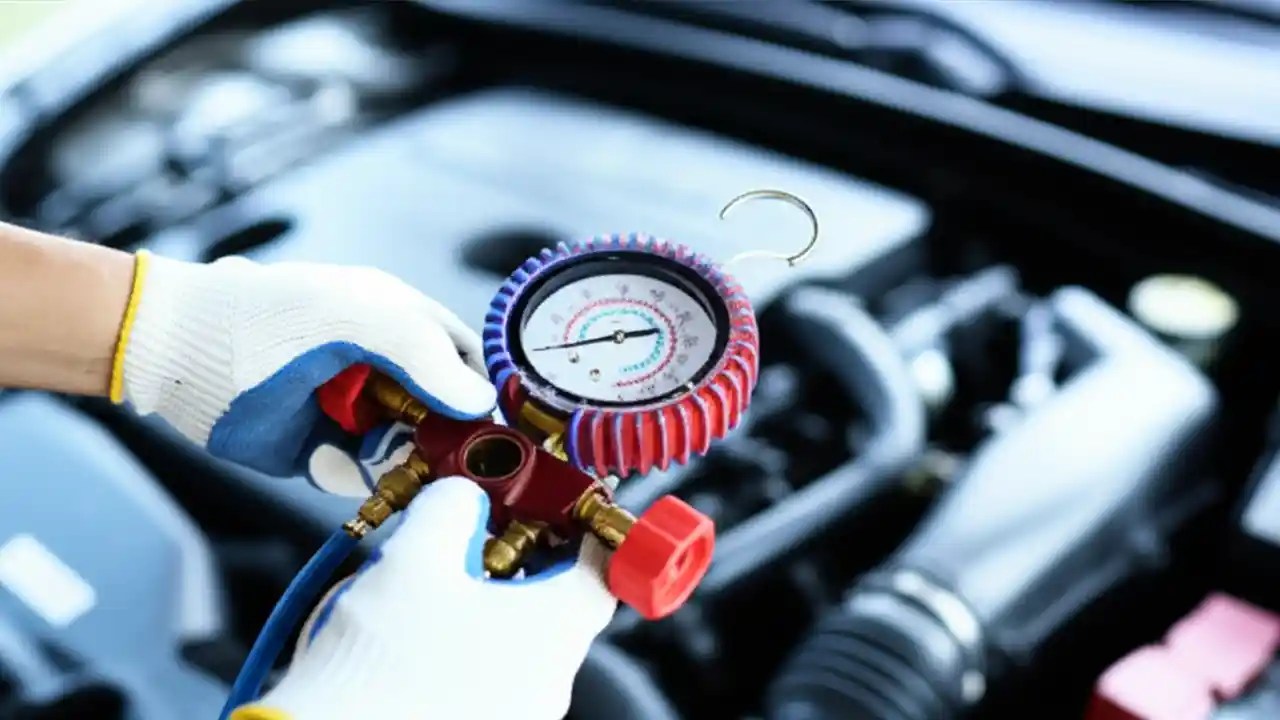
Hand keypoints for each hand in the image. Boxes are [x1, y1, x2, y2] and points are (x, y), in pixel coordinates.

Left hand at [117, 253, 495, 476]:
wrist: (179, 349)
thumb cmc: (270, 319)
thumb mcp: (360, 320)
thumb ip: (428, 356)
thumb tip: (481, 402)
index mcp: (401, 322)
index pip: (464, 360)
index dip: (482, 389)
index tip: (493, 425)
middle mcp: (384, 369)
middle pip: (443, 414)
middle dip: (445, 436)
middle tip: (445, 454)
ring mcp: (352, 411)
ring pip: (405, 450)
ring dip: (398, 459)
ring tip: (369, 446)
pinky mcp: (318, 450)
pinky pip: (357, 474)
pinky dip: (348, 470)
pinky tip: (326, 453)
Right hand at [240, 477, 616, 719]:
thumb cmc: (381, 667)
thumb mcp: (412, 558)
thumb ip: (449, 508)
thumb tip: (459, 496)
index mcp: (554, 628)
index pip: (601, 568)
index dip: (581, 529)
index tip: (561, 508)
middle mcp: (549, 680)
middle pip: (555, 602)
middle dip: (517, 562)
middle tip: (477, 535)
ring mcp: (519, 715)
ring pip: (517, 642)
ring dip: (484, 606)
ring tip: (428, 586)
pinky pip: (488, 677)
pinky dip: (463, 647)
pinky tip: (414, 636)